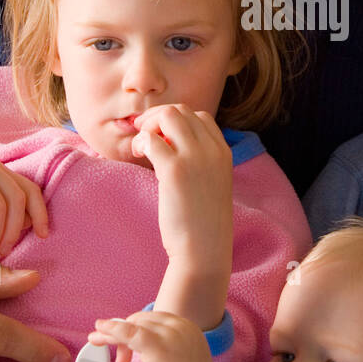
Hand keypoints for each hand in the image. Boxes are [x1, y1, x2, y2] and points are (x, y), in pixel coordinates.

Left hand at [89, 310, 241, 361]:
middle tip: (118, 358)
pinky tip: (99, 329)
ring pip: (132, 326)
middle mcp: (180, 327)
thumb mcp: (183, 360)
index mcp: (188, 328)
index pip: (155, 319)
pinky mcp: (157, 347)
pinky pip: (128, 332)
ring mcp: (169, 335)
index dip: (137, 328)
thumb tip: (149, 350)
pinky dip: (112, 329)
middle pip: (142, 320)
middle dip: (124, 334)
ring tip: (96, 340)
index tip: (126, 343)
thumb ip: (170, 348)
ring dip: (111, 332)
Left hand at [131, 105, 231, 275]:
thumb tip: (171, 144)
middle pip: (181, 110)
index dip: (177, 121)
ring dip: (148, 127)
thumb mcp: (213, 183)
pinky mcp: (174, 171)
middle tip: (146, 138)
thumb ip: (201, 161)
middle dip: (157, 118)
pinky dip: (140, 143)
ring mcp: (194, 158)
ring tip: (142, 148)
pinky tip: (138, 156)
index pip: (200, 116)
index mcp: (223, 152)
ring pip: (167, 116)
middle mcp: (212, 150)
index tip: (164, 138)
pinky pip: (151, 139)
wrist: (204, 250)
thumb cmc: (203, 222)